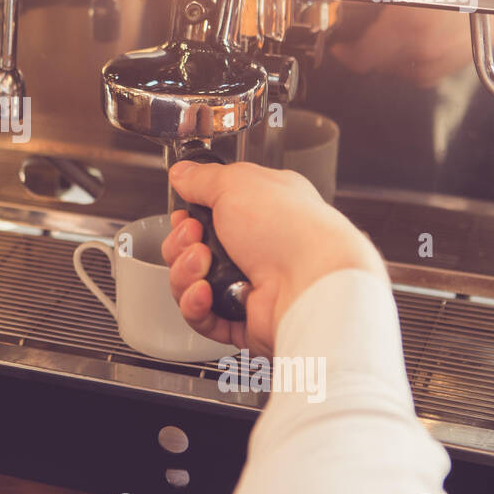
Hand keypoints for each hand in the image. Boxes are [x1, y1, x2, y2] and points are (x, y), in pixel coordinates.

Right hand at [162, 161, 384, 355]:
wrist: (312, 283)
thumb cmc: (289, 230)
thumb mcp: (236, 183)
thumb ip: (202, 178)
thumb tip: (182, 174)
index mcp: (259, 211)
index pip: (207, 216)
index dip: (187, 218)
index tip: (185, 215)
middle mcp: (254, 249)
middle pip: (190, 251)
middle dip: (181, 245)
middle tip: (195, 238)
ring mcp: (247, 286)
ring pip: (190, 284)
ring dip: (186, 274)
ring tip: (203, 266)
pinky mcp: (242, 320)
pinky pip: (202, 316)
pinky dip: (196, 305)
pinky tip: (204, 293)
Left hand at [329, 8, 493, 87]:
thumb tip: (352, 4)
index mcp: (410, 26)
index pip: (362, 57)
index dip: (346, 53)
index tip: (340, 47)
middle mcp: (428, 49)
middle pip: (384, 65)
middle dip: (370, 51)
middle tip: (362, 37)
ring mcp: (450, 58)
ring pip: (410, 71)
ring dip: (396, 57)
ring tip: (394, 35)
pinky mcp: (469, 58)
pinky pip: (435, 67)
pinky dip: (423, 57)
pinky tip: (425, 37)